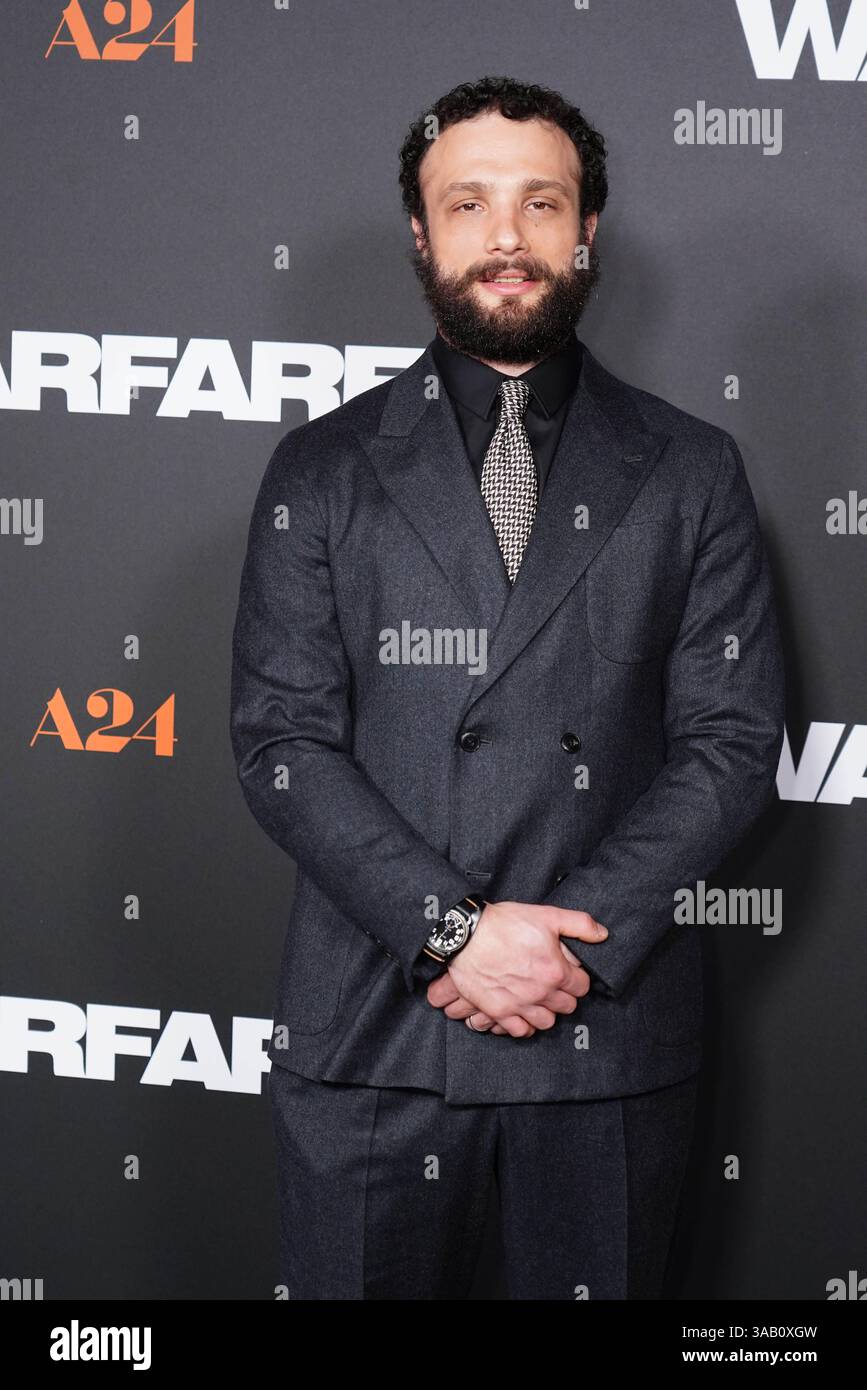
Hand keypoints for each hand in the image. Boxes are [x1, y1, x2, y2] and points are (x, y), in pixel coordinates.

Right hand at [425, 901, 607, 1037]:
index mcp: (556, 970)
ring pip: (547, 1022)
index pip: (582, 987)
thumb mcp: (547, 915)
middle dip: (563, 994)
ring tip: (538, 998)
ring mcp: (519, 1005)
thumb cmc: (504, 923)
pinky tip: (522, 1011)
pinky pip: (521, 1031)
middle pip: (567, 1006)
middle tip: (552, 982)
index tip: (566, 971)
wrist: (465, 935)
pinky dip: (524, 1025)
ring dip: (546, 1011)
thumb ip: (579, 925)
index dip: (576, 977)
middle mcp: (541, 992)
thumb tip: (603, 935)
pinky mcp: (499, 1012)